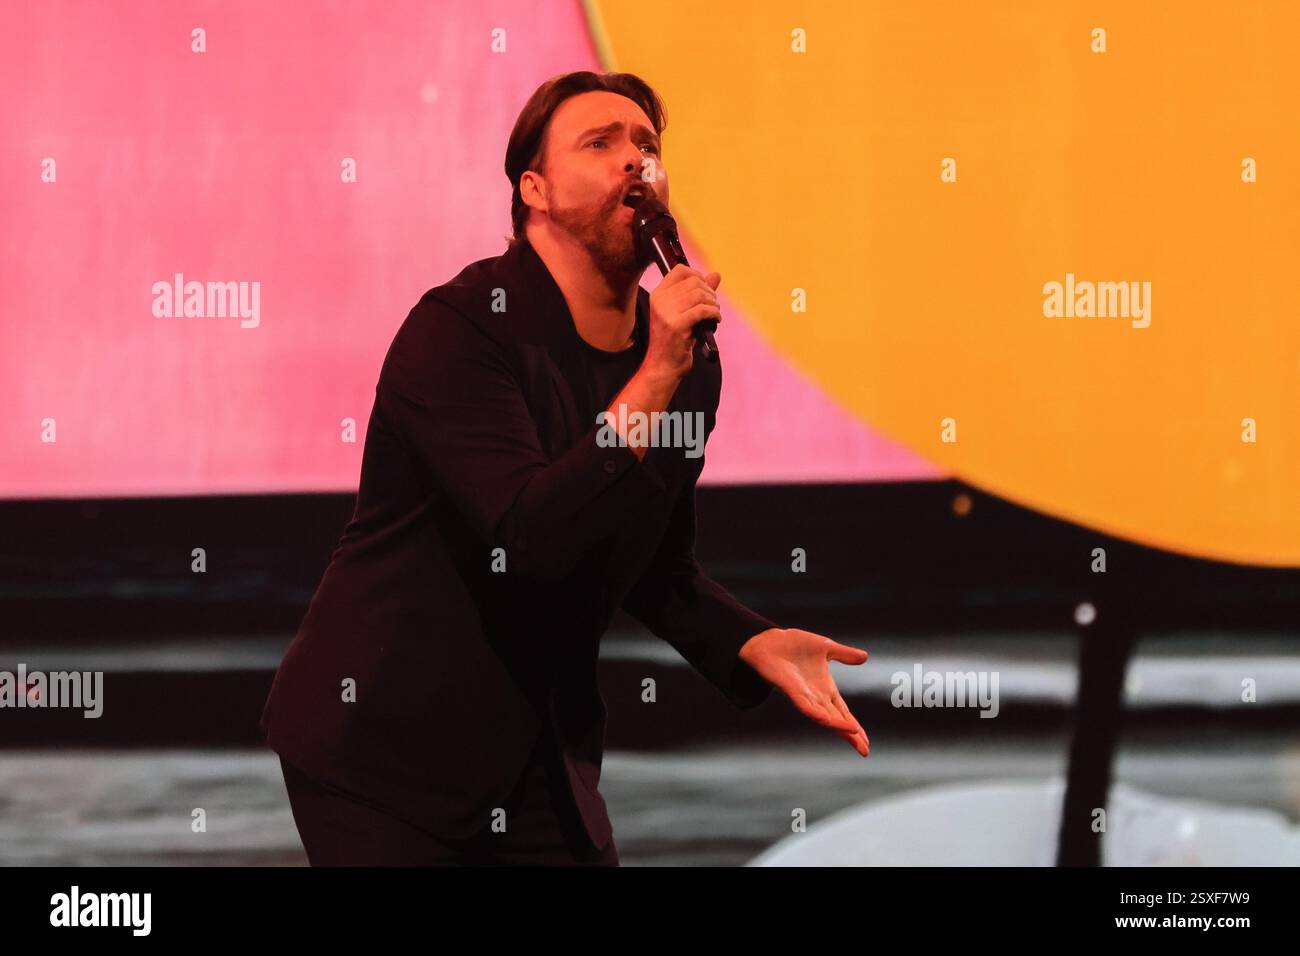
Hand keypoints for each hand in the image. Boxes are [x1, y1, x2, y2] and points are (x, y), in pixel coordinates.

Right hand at [644, 264, 721, 384]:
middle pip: (694, 281)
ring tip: (714, 314)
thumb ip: (698, 293)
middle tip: (713, 307)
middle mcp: (660, 300)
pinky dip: (714, 314)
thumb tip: (716, 275)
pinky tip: (715, 320)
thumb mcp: (684, 313)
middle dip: (710, 293)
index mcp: (658, 295)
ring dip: (713, 304)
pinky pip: (703, 310)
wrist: (663, 366)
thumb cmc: (674, 341)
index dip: (698, 276)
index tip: (705, 290)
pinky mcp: (676, 325)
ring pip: (700, 295)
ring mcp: (666, 313)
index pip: (680, 270)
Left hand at [739, 627, 869, 756]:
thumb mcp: (826, 647)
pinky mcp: (791, 690)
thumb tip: (865, 657)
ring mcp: (804, 696)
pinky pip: (804, 705)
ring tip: (854, 734)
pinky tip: (826, 720)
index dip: (854, 726)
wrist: (768, 641)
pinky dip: (815, 713)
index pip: (843, 712)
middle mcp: (816, 697)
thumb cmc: (793, 645)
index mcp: (825, 689)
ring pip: (824, 716)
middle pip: (837, 719)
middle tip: (864, 750)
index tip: (865, 742)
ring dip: (838, 725)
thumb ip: (845, 654)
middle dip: (850, 734)